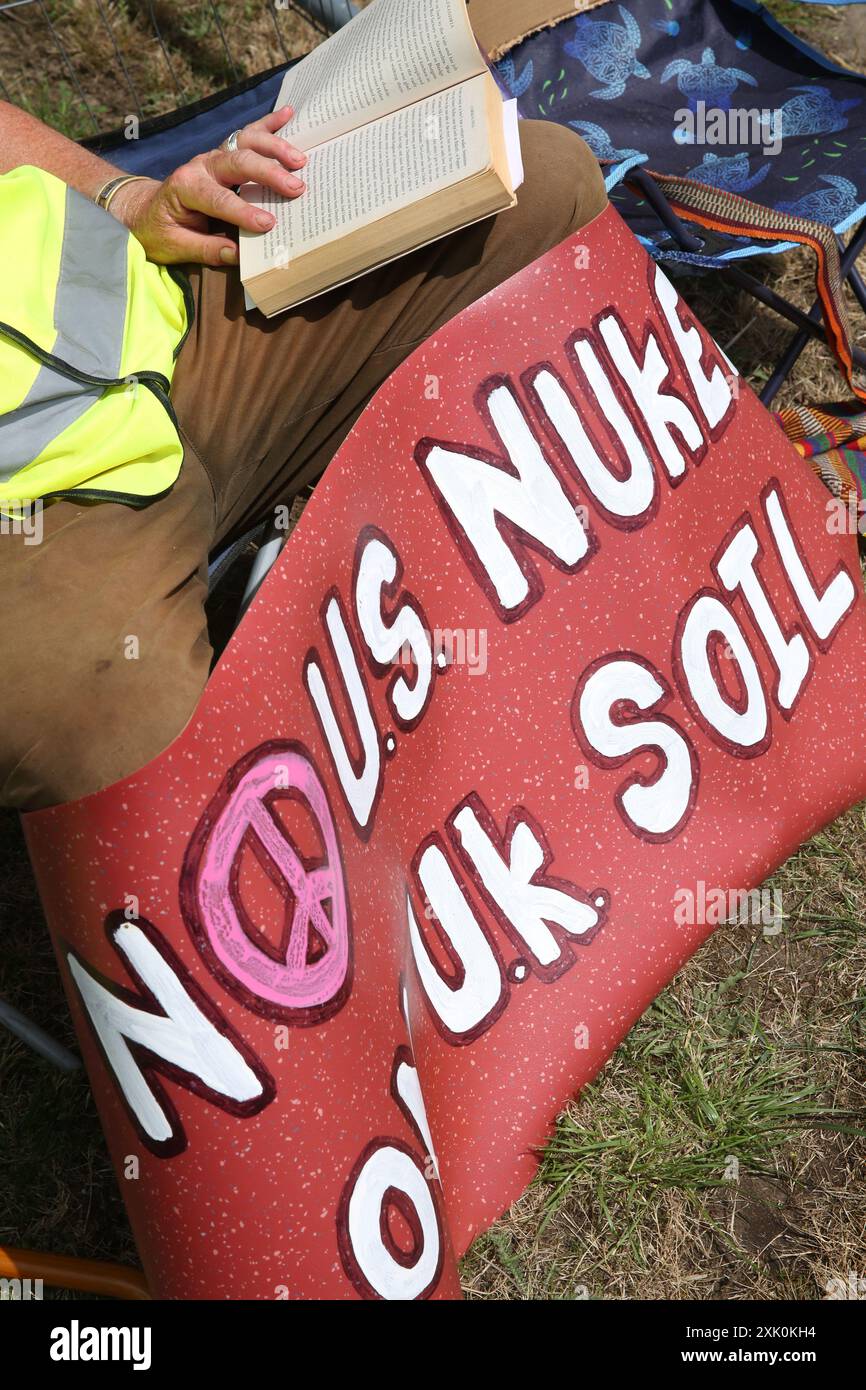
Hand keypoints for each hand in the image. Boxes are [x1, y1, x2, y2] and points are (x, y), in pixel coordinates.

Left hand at [110, 105, 305, 265]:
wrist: (145, 209)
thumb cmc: (159, 230)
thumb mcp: (175, 246)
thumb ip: (206, 250)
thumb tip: (239, 254)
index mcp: (186, 187)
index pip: (219, 199)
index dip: (244, 211)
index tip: (269, 224)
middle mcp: (201, 166)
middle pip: (238, 162)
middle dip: (269, 173)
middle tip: (296, 188)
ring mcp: (213, 156)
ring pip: (245, 142)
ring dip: (274, 148)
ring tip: (300, 160)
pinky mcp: (222, 155)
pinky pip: (246, 134)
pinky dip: (268, 124)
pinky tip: (289, 114)